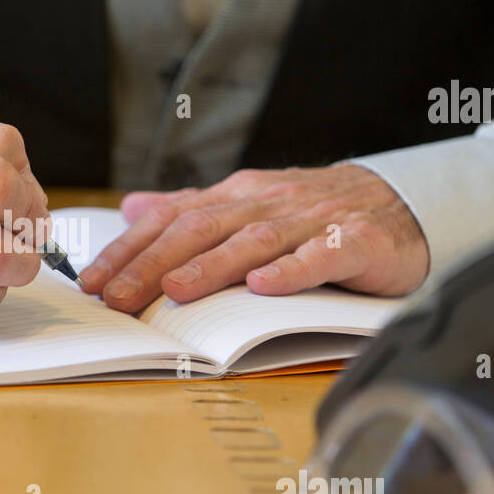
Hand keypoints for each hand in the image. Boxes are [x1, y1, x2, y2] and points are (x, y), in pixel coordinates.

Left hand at [79, 164, 428, 312]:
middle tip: (118, 296)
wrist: (400, 203)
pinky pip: (320, 256)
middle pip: (202, 231)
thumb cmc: (314, 215)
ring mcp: (312, 221)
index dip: (130, 249)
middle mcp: (267, 203)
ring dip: (212, 266)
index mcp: (237, 197)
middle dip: (154, 264)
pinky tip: (265, 287)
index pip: (172, 220)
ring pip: (254, 242)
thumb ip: (191, 210)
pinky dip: (292, 270)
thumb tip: (131, 209)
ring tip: (176, 289)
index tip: (93, 281)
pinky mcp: (355, 243)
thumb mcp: (247, 206)